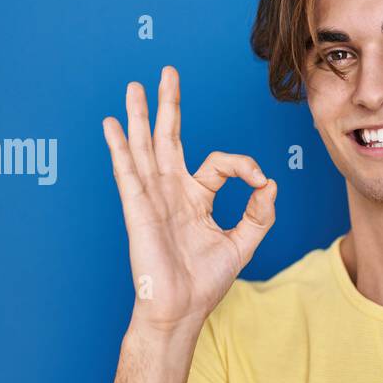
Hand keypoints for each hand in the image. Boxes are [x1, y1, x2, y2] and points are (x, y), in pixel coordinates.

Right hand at [102, 66, 276, 334]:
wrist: (180, 310)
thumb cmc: (205, 283)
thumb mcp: (242, 244)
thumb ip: (259, 213)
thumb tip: (270, 183)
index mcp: (197, 198)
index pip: (220, 164)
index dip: (243, 166)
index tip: (259, 183)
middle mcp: (172, 192)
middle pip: (169, 139)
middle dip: (168, 106)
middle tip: (168, 73)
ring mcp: (153, 198)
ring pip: (145, 147)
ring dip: (140, 115)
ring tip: (135, 86)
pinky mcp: (138, 209)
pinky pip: (127, 172)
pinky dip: (119, 147)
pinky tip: (112, 124)